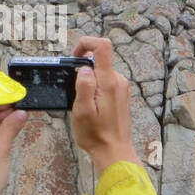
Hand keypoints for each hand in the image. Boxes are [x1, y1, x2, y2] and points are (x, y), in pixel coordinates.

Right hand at [70, 35, 141, 176]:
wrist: (114, 151)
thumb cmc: (96, 134)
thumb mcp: (82, 110)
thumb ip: (84, 86)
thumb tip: (85, 68)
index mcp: (109, 82)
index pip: (103, 46)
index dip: (86, 43)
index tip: (74, 55)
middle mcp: (119, 81)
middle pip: (100, 59)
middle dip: (83, 67)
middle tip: (73, 88)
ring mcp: (122, 88)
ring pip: (101, 72)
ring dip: (88, 80)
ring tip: (81, 101)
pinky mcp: (121, 95)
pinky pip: (105, 82)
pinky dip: (94, 87)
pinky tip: (90, 105)